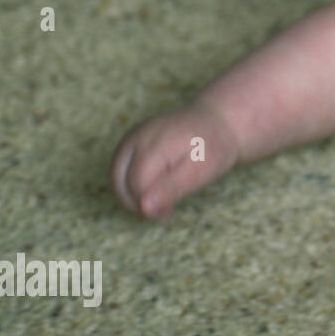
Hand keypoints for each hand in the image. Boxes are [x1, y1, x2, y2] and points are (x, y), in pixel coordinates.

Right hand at [110, 100, 240, 218]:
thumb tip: (143, 208)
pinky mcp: (132, 140)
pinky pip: (121, 167)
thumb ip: (172, 188)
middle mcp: (136, 136)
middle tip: (161, 214)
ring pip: (115, 175)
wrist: (218, 120)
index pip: (136, 183)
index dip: (147, 205)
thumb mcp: (201, 170)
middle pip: (117, 179)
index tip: (167, 214)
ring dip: (131, 195)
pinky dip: (132, 184)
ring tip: (160, 205)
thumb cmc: (213, 147)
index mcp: (155, 143)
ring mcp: (132, 136)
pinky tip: (157, 191)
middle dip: (134, 203)